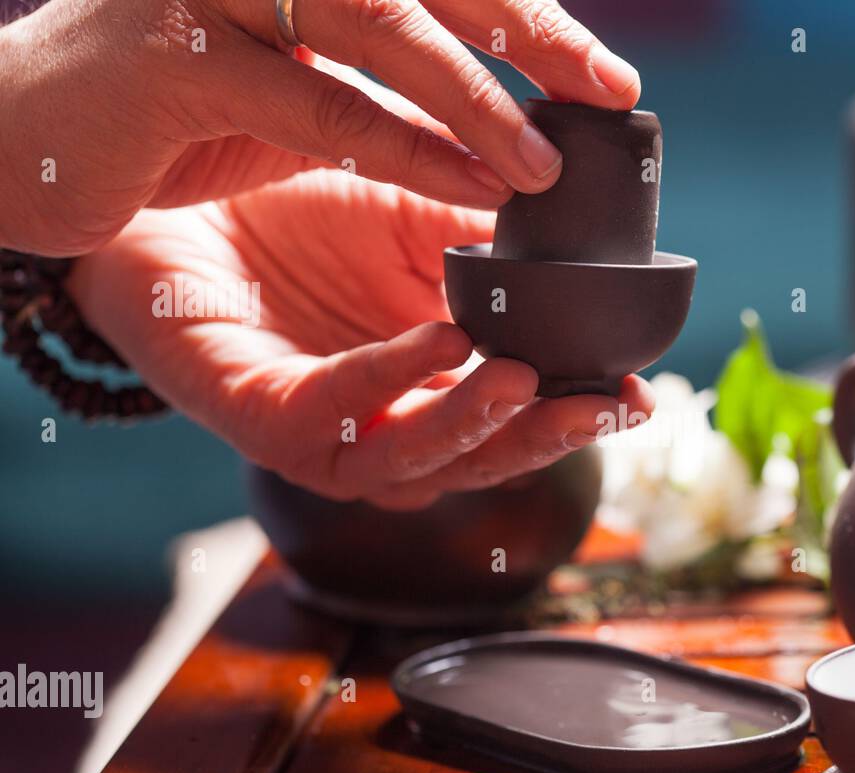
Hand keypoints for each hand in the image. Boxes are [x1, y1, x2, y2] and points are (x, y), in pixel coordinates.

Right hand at [0, 0, 639, 253]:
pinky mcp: (171, 60)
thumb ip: (385, 78)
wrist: (21, 131)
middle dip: (528, 32)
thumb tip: (502, 117)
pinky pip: (318, 106)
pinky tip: (473, 186)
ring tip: (547, 162)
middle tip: (609, 91)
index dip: (524, 11)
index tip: (604, 71)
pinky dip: (405, 147)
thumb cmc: (174, 104)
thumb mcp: (296, 77)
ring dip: (476, 96)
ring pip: (377, 25)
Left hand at [67, 168, 652, 508]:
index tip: (639, 394)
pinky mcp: (266, 422)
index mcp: (438, 392)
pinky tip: (440, 338)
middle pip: (483, 462)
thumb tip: (579, 253)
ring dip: (476, 425)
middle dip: (547, 438)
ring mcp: (331, 436)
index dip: (583, 416)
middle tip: (601, 406)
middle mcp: (391, 428)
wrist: (186, 197)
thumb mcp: (420, 219)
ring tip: (524, 378)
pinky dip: (393, 379)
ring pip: (416, 463)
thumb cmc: (305, 216)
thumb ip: (491, 247)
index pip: (523, 424)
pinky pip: (339, 416)